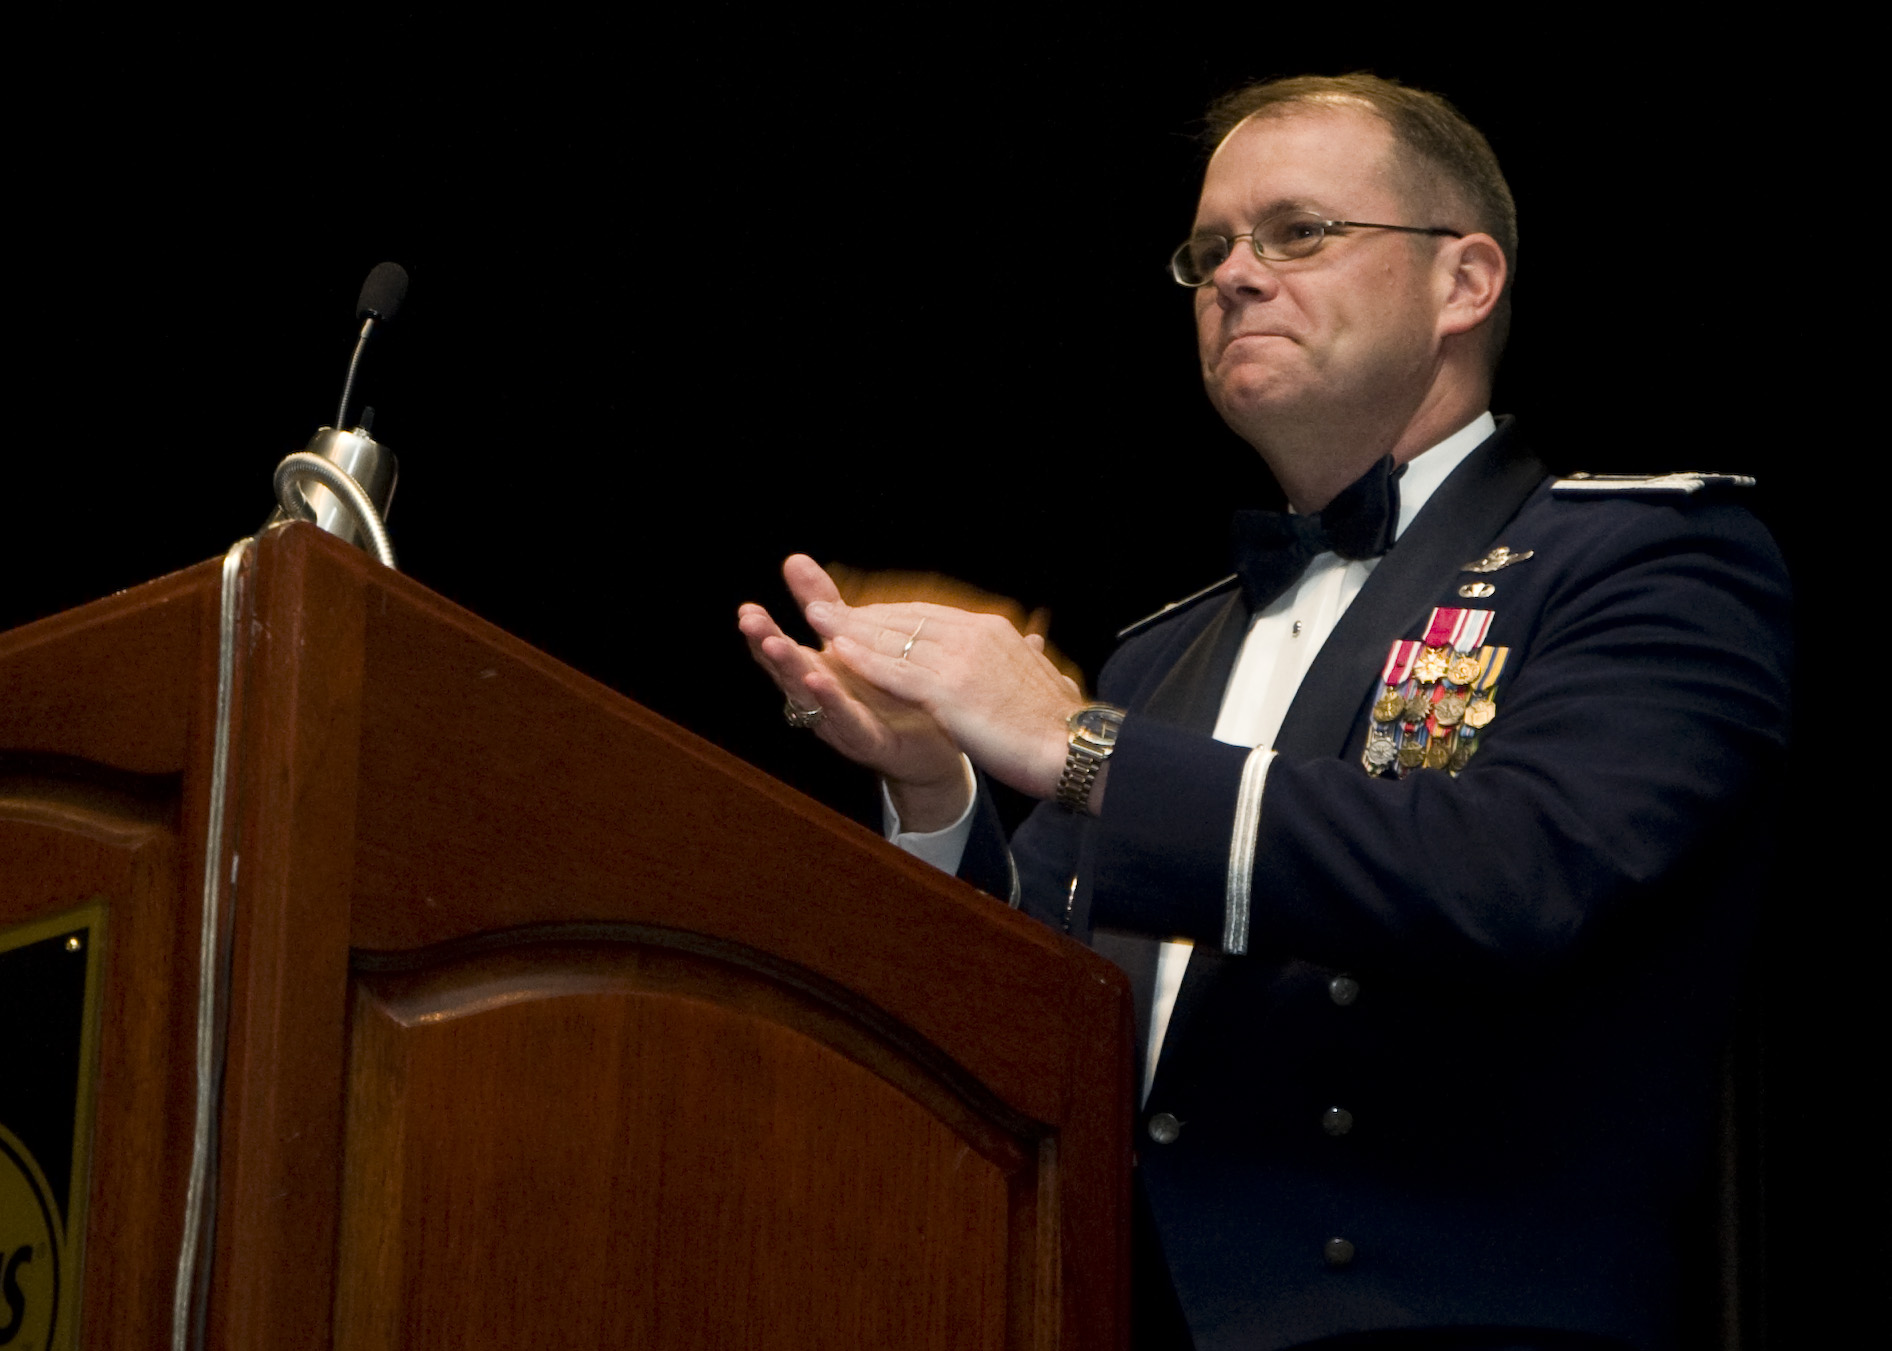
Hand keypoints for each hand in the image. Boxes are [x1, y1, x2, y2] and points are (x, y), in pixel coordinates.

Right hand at [738, 556, 971, 829]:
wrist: (932, 747)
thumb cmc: (884, 693)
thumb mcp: (851, 643)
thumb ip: (822, 606)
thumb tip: (793, 559)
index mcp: (816, 674)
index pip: (781, 652)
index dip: (762, 632)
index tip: (746, 610)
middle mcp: (822, 702)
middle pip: (789, 672)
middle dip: (768, 646)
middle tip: (750, 622)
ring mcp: (842, 724)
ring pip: (810, 698)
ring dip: (791, 671)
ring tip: (776, 644)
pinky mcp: (871, 741)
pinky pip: (849, 722)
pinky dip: (832, 703)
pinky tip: (819, 680)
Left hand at [802, 589, 1087, 801]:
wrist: (1074, 746)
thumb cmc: (1058, 722)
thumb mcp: (1041, 676)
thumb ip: (1028, 655)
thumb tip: (1035, 641)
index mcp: (991, 632)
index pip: (928, 616)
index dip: (889, 616)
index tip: (859, 616)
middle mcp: (973, 636)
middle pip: (905, 620)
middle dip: (861, 615)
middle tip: (823, 609)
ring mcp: (959, 661)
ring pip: (893, 640)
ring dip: (850, 629)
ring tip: (816, 619)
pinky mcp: (949, 691)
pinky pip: (897, 672)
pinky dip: (864, 660)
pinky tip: (837, 653)